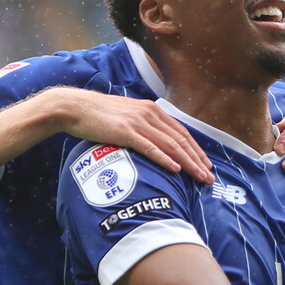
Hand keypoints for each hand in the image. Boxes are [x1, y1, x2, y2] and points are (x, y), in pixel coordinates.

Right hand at [48, 88, 213, 183]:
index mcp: (152, 110)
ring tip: (199, 177)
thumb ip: (143, 126)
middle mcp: (149, 114)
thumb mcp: (127, 116)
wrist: (76, 108)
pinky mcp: (125, 132)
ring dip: (187, 163)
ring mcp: (138, 122)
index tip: (206, 164)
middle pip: (180, 140)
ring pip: (170, 145)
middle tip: (209, 177)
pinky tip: (175, 169)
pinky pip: (150, 147)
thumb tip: (154, 142)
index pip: (181, 132)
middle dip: (197, 160)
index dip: (196, 150)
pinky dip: (164, 159)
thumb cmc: (99, 115)